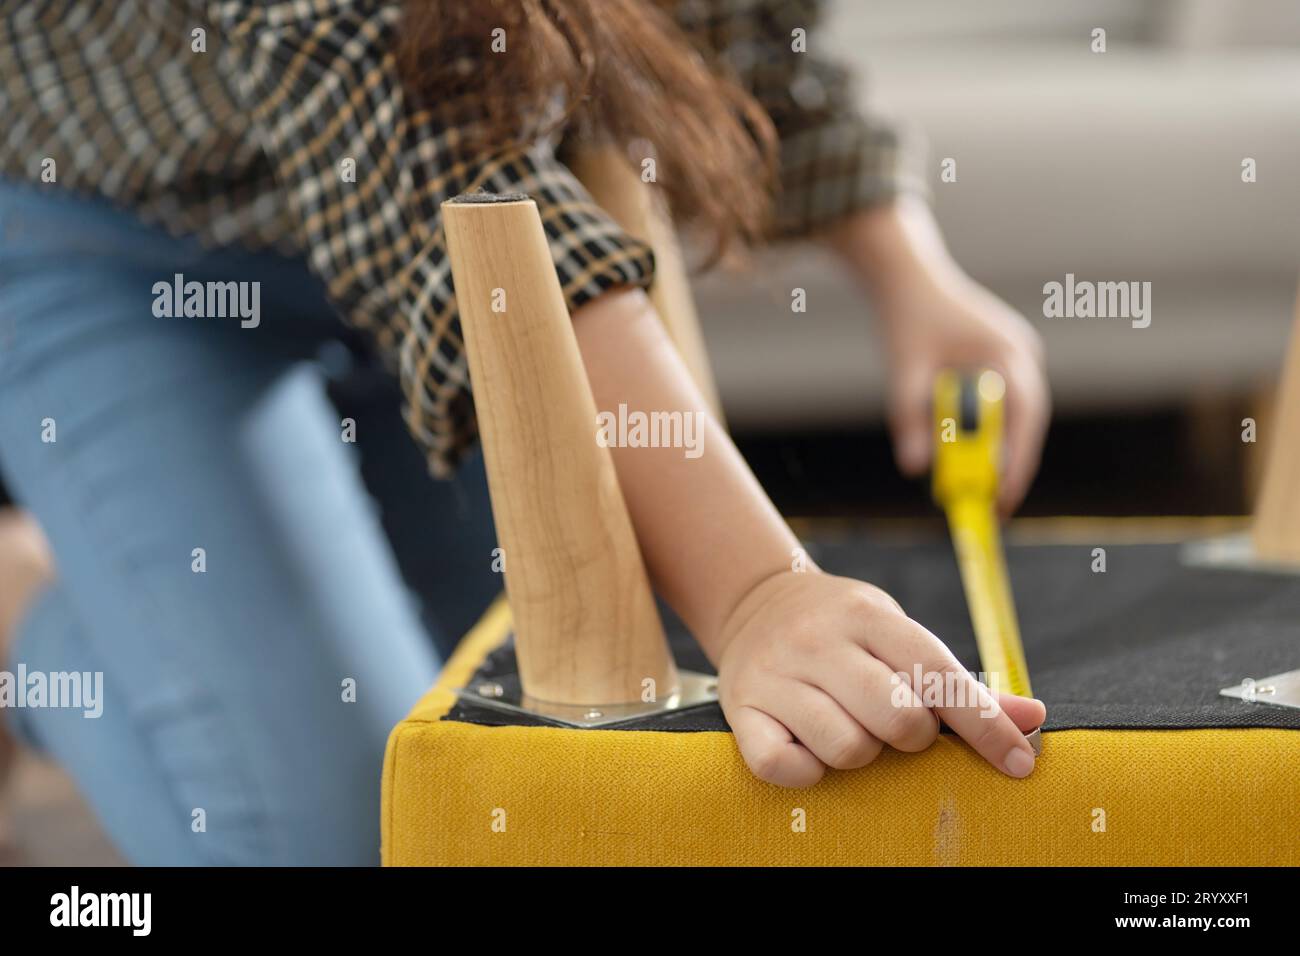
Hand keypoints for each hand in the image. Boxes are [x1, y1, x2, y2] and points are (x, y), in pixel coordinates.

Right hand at [716, 569, 1044, 787]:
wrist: (755, 602)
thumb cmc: (845, 628)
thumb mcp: (897, 632)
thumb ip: (958, 680)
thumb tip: (1033, 718)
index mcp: (866, 616)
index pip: (938, 674)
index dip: (984, 724)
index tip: (1019, 763)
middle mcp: (817, 642)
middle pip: (897, 719)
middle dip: (915, 737)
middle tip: (900, 725)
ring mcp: (775, 676)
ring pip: (847, 749)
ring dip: (863, 753)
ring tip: (851, 727)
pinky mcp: (741, 710)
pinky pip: (784, 766)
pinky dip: (809, 771)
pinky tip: (813, 748)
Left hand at [826, 198, 1049, 514]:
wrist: (906, 275)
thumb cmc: (907, 319)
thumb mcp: (903, 371)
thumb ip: (909, 419)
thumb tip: (914, 469)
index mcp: (1008, 352)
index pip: (1024, 419)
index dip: (1017, 464)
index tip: (1003, 500)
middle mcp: (1021, 354)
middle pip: (1026, 422)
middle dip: (1010, 466)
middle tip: (993, 508)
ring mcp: (1014, 356)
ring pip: (1016, 416)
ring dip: (998, 449)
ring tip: (980, 490)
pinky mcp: (1001, 360)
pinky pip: (1002, 404)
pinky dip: (989, 430)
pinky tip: (971, 457)